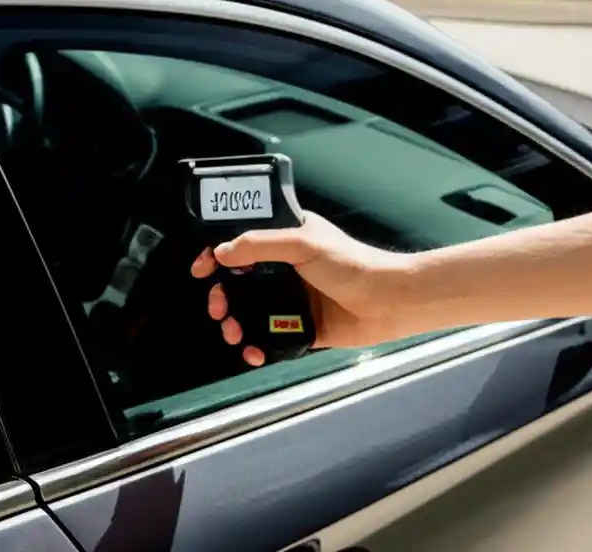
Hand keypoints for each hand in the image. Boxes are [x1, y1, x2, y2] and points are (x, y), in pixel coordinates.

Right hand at [190, 211, 405, 366]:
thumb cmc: (353, 265)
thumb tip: (221, 252)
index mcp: (287, 240)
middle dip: (222, 297)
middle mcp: (287, 269)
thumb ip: (260, 244)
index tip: (202, 269)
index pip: (242, 243)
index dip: (218, 254)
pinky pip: (271, 337)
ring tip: (233, 332)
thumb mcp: (303, 244)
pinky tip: (252, 351)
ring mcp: (294, 299)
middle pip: (240, 283)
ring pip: (251, 312)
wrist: (389, 303)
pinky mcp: (302, 327)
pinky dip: (257, 345)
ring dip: (235, 323)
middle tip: (218, 308)